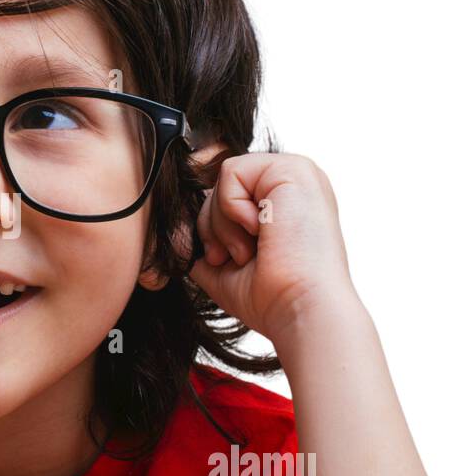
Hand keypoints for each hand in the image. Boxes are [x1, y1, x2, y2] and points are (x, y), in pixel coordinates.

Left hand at [185, 152, 356, 345]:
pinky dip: (231, 208)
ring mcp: (295, 173)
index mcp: (284, 205)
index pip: (227, 198)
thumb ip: (202, 244)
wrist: (299, 307)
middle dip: (215, 229)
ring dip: (224, 225)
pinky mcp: (292, 168)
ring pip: (222, 181)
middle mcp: (292, 185)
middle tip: (239, 258)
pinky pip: (230, 171)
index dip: (214, 228)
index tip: (223, 259)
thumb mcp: (224, 269)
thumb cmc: (271, 297)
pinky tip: (260, 231)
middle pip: (220, 189)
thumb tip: (176, 232)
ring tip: (252, 250)